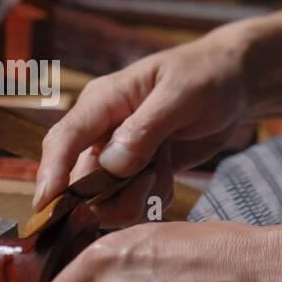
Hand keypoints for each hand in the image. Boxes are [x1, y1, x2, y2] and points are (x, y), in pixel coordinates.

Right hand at [33, 26, 249, 210]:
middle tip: (152, 182)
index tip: (46, 206)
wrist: (234, 82)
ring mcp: (117, 153)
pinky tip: (169, 176)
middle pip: (82, 180)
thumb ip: (146, 128)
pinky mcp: (136, 171)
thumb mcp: (182, 95)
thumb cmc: (207, 75)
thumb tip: (111, 164)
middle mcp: (101, 130)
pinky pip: (130, 202)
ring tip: (166, 172)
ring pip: (105, 198)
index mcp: (103, 101)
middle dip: (113, 196)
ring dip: (136, 199)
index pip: (64, 139)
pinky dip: (150, 200)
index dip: (51, 173)